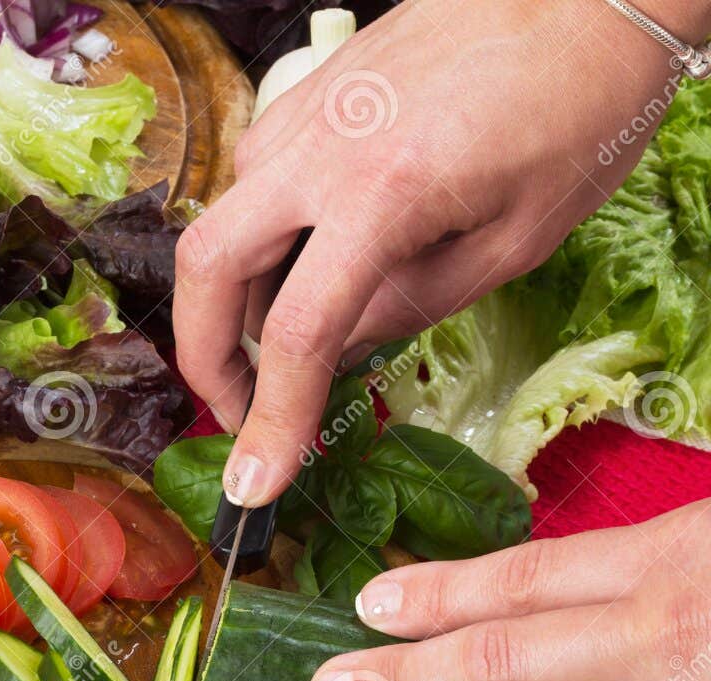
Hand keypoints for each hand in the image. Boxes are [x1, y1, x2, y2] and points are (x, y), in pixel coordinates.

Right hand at [171, 0, 709, 506]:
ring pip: (225, 227)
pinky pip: (256, 187)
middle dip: (204, 359)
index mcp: (384, 194)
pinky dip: (264, 242)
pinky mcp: (301, 98)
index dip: (268, 423)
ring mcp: (299, 115)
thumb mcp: (513, 243)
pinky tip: (317, 261)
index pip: (294, 334)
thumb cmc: (574, 111)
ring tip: (296, 339)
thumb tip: (337, 346)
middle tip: (240, 413)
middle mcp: (317, 150)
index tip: (256, 485)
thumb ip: (410, 306)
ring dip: (236, 297)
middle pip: (204, 271)